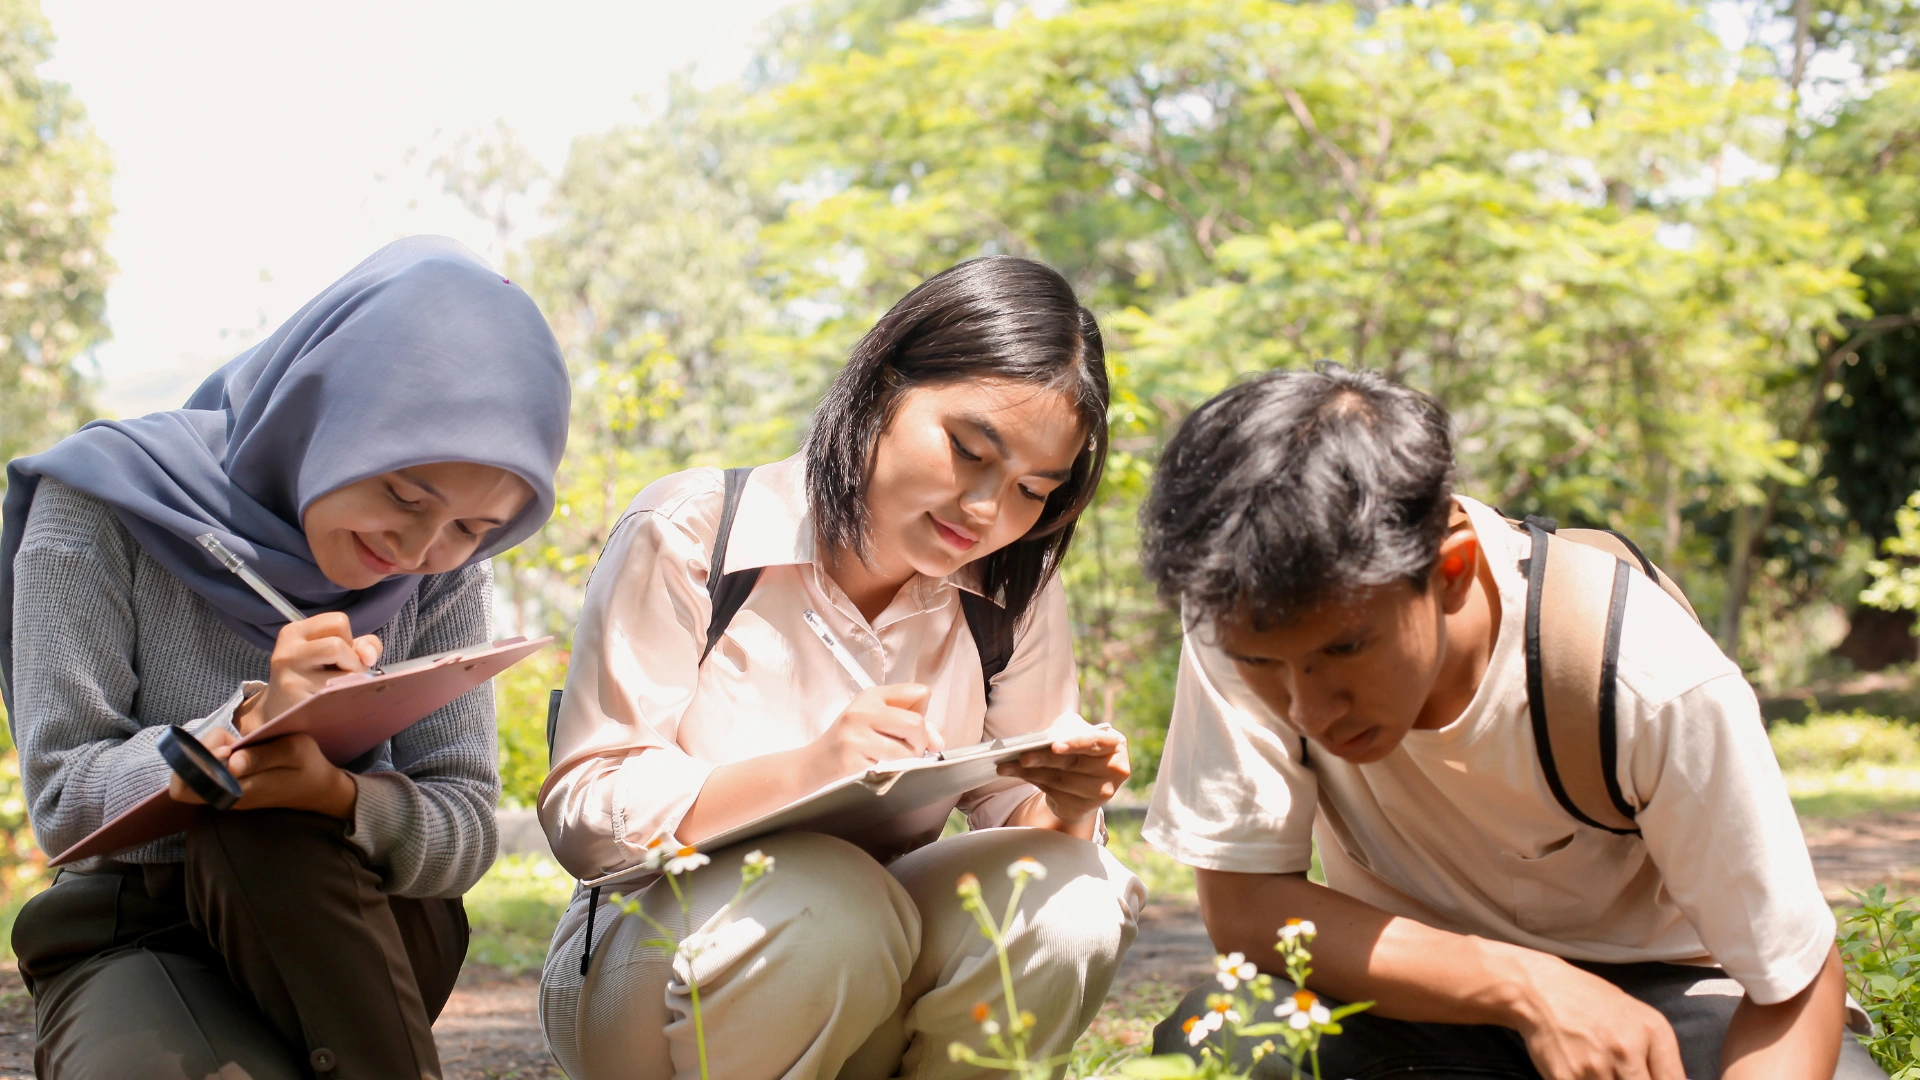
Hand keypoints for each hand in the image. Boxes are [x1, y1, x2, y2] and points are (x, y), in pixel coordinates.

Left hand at [167, 727, 358, 819]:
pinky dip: (215, 755)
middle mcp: (225, 796)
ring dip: (208, 751)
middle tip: (229, 741)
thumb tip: (230, 762)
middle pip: (183, 778)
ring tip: (239, 745)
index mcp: (238, 790)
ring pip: (194, 773)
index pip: (185, 787)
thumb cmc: (309, 766)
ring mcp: (225, 794)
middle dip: (198, 751)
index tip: (223, 746)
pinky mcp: (229, 789)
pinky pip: (207, 772)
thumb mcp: (294, 751)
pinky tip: (238, 750)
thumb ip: (261, 756)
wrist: (320, 790)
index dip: (193, 761)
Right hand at [236, 612, 381, 732]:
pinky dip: (345, 696)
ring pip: (341, 671)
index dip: (349, 638)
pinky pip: (338, 694)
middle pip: (337, 645)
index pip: (338, 621)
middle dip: (352, 660)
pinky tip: (332, 701)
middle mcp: (288, 652)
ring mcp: (290, 677)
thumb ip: (361, 646)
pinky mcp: (297, 701)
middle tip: (342, 674)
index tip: (340, 654)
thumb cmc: (313, 677)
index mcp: (294, 632)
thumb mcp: (331, 653)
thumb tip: (370, 656)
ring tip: (338, 687)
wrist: (279, 711)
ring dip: (351, 680)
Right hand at [807, 682, 938, 781]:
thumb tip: (938, 738)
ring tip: (891, 758)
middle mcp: (864, 709)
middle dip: (919, 741)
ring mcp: (857, 732)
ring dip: (908, 758)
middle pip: (915, 722)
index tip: (919, 729)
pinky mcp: (853, 755)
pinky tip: (876, 764)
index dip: (925, 714)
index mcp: (873, 695)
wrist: (815, 762)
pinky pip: (891, 763)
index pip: (918, 692)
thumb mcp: (875, 722)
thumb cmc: (849, 742)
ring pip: (907, 746)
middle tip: (909, 749)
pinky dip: (892, 768)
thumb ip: (908, 723)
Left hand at [997, 724, 1129, 824]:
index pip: (1095, 742)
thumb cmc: (1080, 748)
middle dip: (1044, 759)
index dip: (1075, 743)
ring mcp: (1100, 793)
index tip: (1054, 745)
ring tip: (1006, 766)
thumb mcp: (1076, 731)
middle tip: (1022, 756)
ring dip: (1030, 772)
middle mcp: (1114, 771)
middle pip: (1073, 764)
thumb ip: (1065, 731)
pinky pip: (1052, 792)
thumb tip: (1040, 740)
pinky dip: (1030, 780)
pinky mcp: (1082, 807)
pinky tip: (1014, 773)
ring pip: (1060, 780)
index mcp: (1116, 745)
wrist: (1085, 778)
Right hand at [1509, 953, 1684, 1079]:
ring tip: (1599, 1070)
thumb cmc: (1590, 1001)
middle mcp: (1627, 1050)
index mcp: (1652, 1032)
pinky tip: (1583, 1074)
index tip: (1646, 1079)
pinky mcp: (1566, 1078)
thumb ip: (1661, 1055)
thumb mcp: (1637, 1016)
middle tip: (1618, 1073)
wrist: (1539, 990)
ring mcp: (1596, 1067)